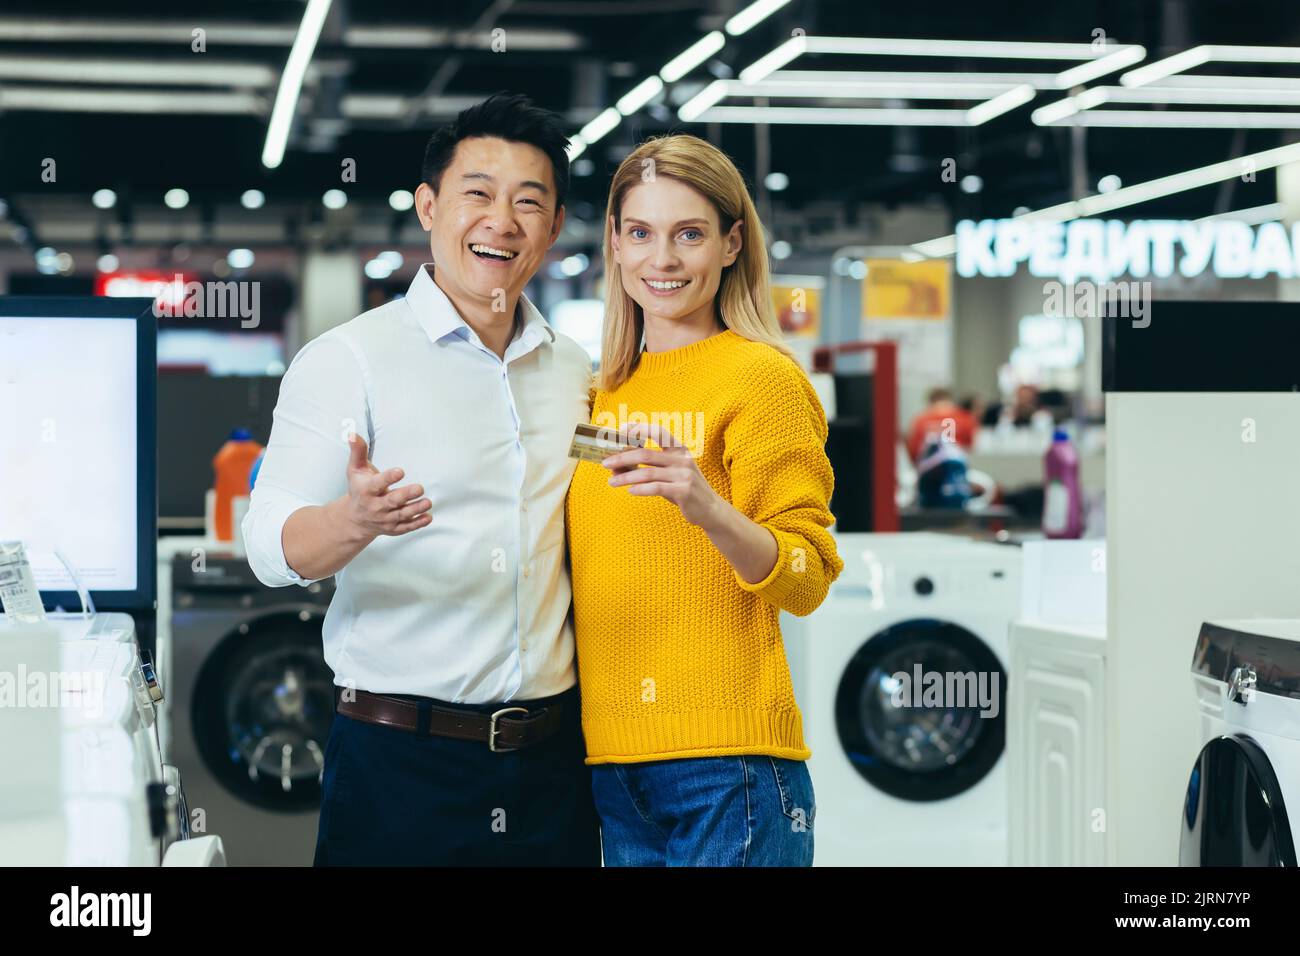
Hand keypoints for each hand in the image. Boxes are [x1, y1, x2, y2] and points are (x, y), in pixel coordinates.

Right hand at [341, 434, 431, 538]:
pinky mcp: (393, 528)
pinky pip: (406, 527)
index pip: (377, 484)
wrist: (355, 518)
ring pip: (401, 515)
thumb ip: (358, 451)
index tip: (400, 471)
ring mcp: (385, 519)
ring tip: (428, 502)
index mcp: (366, 490)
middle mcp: (375, 506)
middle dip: (406, 495)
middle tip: (420, 488)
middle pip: (392, 501)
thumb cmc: (359, 489)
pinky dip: (417, 524)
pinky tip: (428, 517)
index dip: (388, 478)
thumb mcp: (355, 469)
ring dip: (415, 509)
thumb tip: (353, 433)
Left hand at [602, 422, 722, 528]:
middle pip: (645, 453)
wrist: (711, 510)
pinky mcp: (684, 491)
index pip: (657, 431)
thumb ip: (647, 469)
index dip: (638, 429)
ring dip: (626, 477)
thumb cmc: (684, 490)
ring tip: (611, 482)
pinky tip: (630, 491)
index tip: (619, 432)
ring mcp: (684, 475)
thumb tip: (616, 466)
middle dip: (622, 458)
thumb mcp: (669, 475)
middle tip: (605, 463)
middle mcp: (682, 459)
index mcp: (679, 449)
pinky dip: (640, 489)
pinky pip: (656, 488)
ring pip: (647, 472)